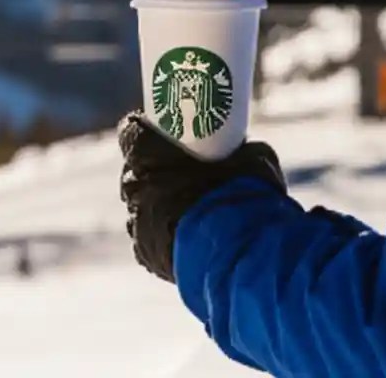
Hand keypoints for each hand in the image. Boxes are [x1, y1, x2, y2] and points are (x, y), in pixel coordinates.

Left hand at [119, 112, 285, 282]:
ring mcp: (138, 223)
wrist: (243, 253)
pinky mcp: (146, 254)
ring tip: (186, 211)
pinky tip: (186, 238)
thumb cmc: (245, 196)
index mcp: (150, 155)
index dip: (146, 132)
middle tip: (179, 173)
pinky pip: (147, 238)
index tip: (160, 135)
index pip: (131, 132)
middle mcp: (136, 188)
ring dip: (156, 206)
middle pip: (134, 172)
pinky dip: (162, 236)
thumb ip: (238, 151)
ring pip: (140, 207)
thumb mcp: (253, 159)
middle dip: (151, 172)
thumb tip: (246, 151)